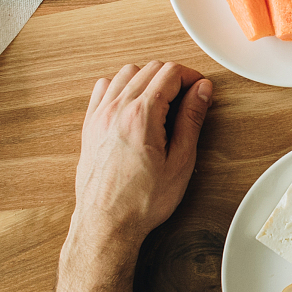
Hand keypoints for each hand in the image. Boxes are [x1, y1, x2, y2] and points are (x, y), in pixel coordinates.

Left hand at [72, 61, 213, 254]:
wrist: (106, 223)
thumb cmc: (141, 201)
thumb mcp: (180, 162)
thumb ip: (192, 119)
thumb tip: (202, 91)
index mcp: (141, 115)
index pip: (170, 73)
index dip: (191, 77)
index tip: (199, 89)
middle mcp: (116, 109)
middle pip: (149, 68)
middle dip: (173, 77)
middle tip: (186, 97)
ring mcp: (99, 115)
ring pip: (125, 73)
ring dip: (147, 79)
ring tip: (161, 102)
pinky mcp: (89, 125)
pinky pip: (103, 88)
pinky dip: (120, 87)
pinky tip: (132, 105)